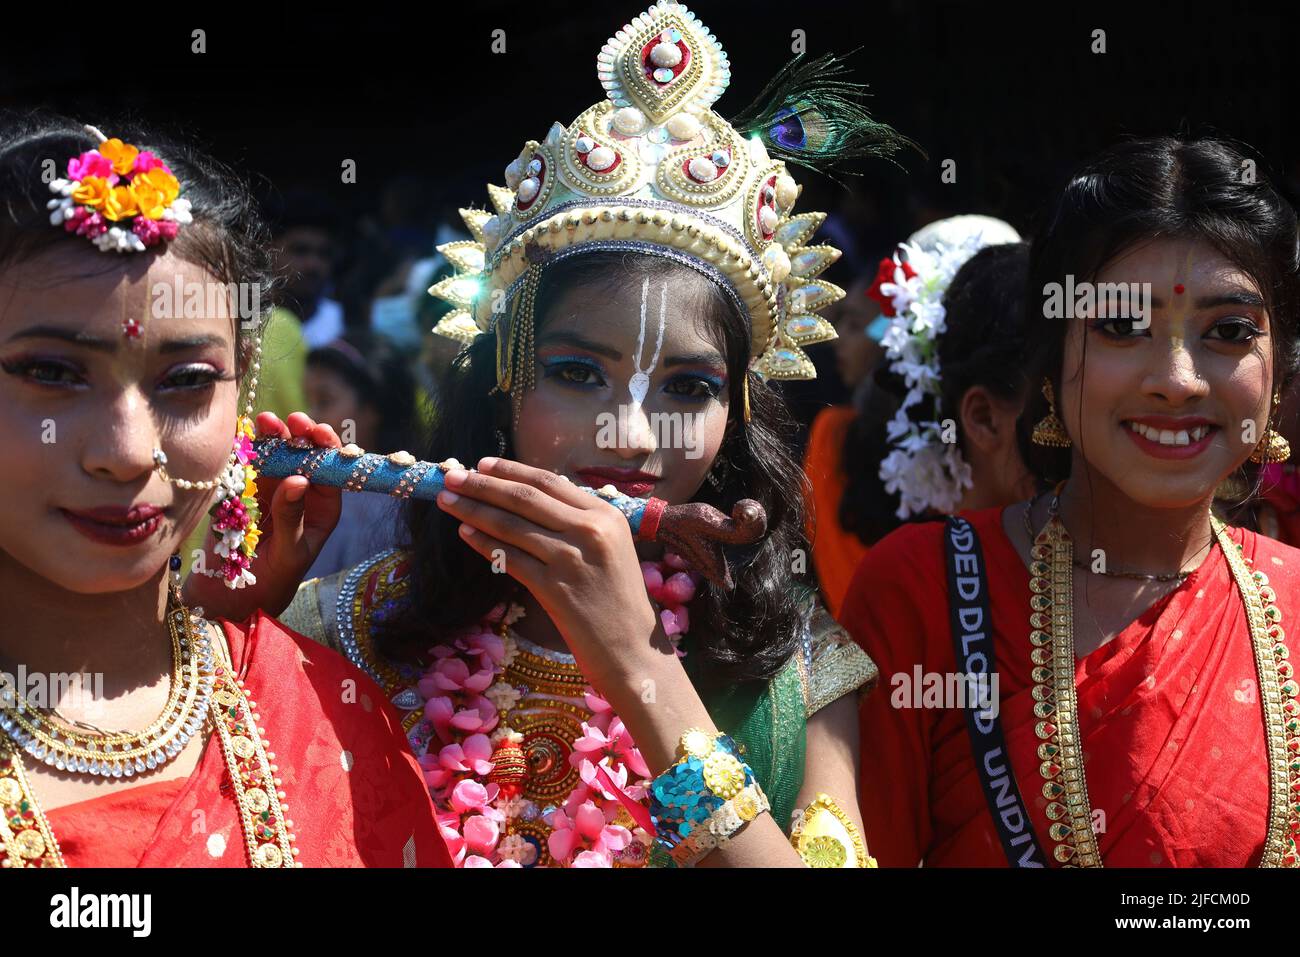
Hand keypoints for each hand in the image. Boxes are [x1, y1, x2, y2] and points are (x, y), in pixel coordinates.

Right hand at [182, 411, 342, 620]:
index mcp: (321, 510)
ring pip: (274, 458)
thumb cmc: (271, 582)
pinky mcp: (241, 494)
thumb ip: (292, 517)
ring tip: (265, 422)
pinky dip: (244, 450)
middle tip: (291, 421)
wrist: (228, 599)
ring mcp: (269, 493)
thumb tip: (298, 479)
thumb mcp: (288, 552)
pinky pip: (245, 467)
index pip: (329, 473)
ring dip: (271, 439)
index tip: (318, 431)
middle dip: (298, 437)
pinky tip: (241, 435)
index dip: (326, 450)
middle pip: (303, 459)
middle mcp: (299, 497)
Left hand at [436, 457, 670, 693]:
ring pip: (512, 525)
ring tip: (447, 501)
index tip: (482, 464)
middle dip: (483, 484)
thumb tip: (527, 499)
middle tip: (451, 476)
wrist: (633, 650)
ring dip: (474, 510)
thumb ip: (577, 522)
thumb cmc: (619, 600)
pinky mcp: (554, 588)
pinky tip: (466, 533)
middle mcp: (590, 530)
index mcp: (606, 514)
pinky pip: (510, 558)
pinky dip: (484, 543)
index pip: (549, 482)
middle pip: (525, 498)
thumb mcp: (610, 548)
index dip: (511, 471)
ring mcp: (571, 558)